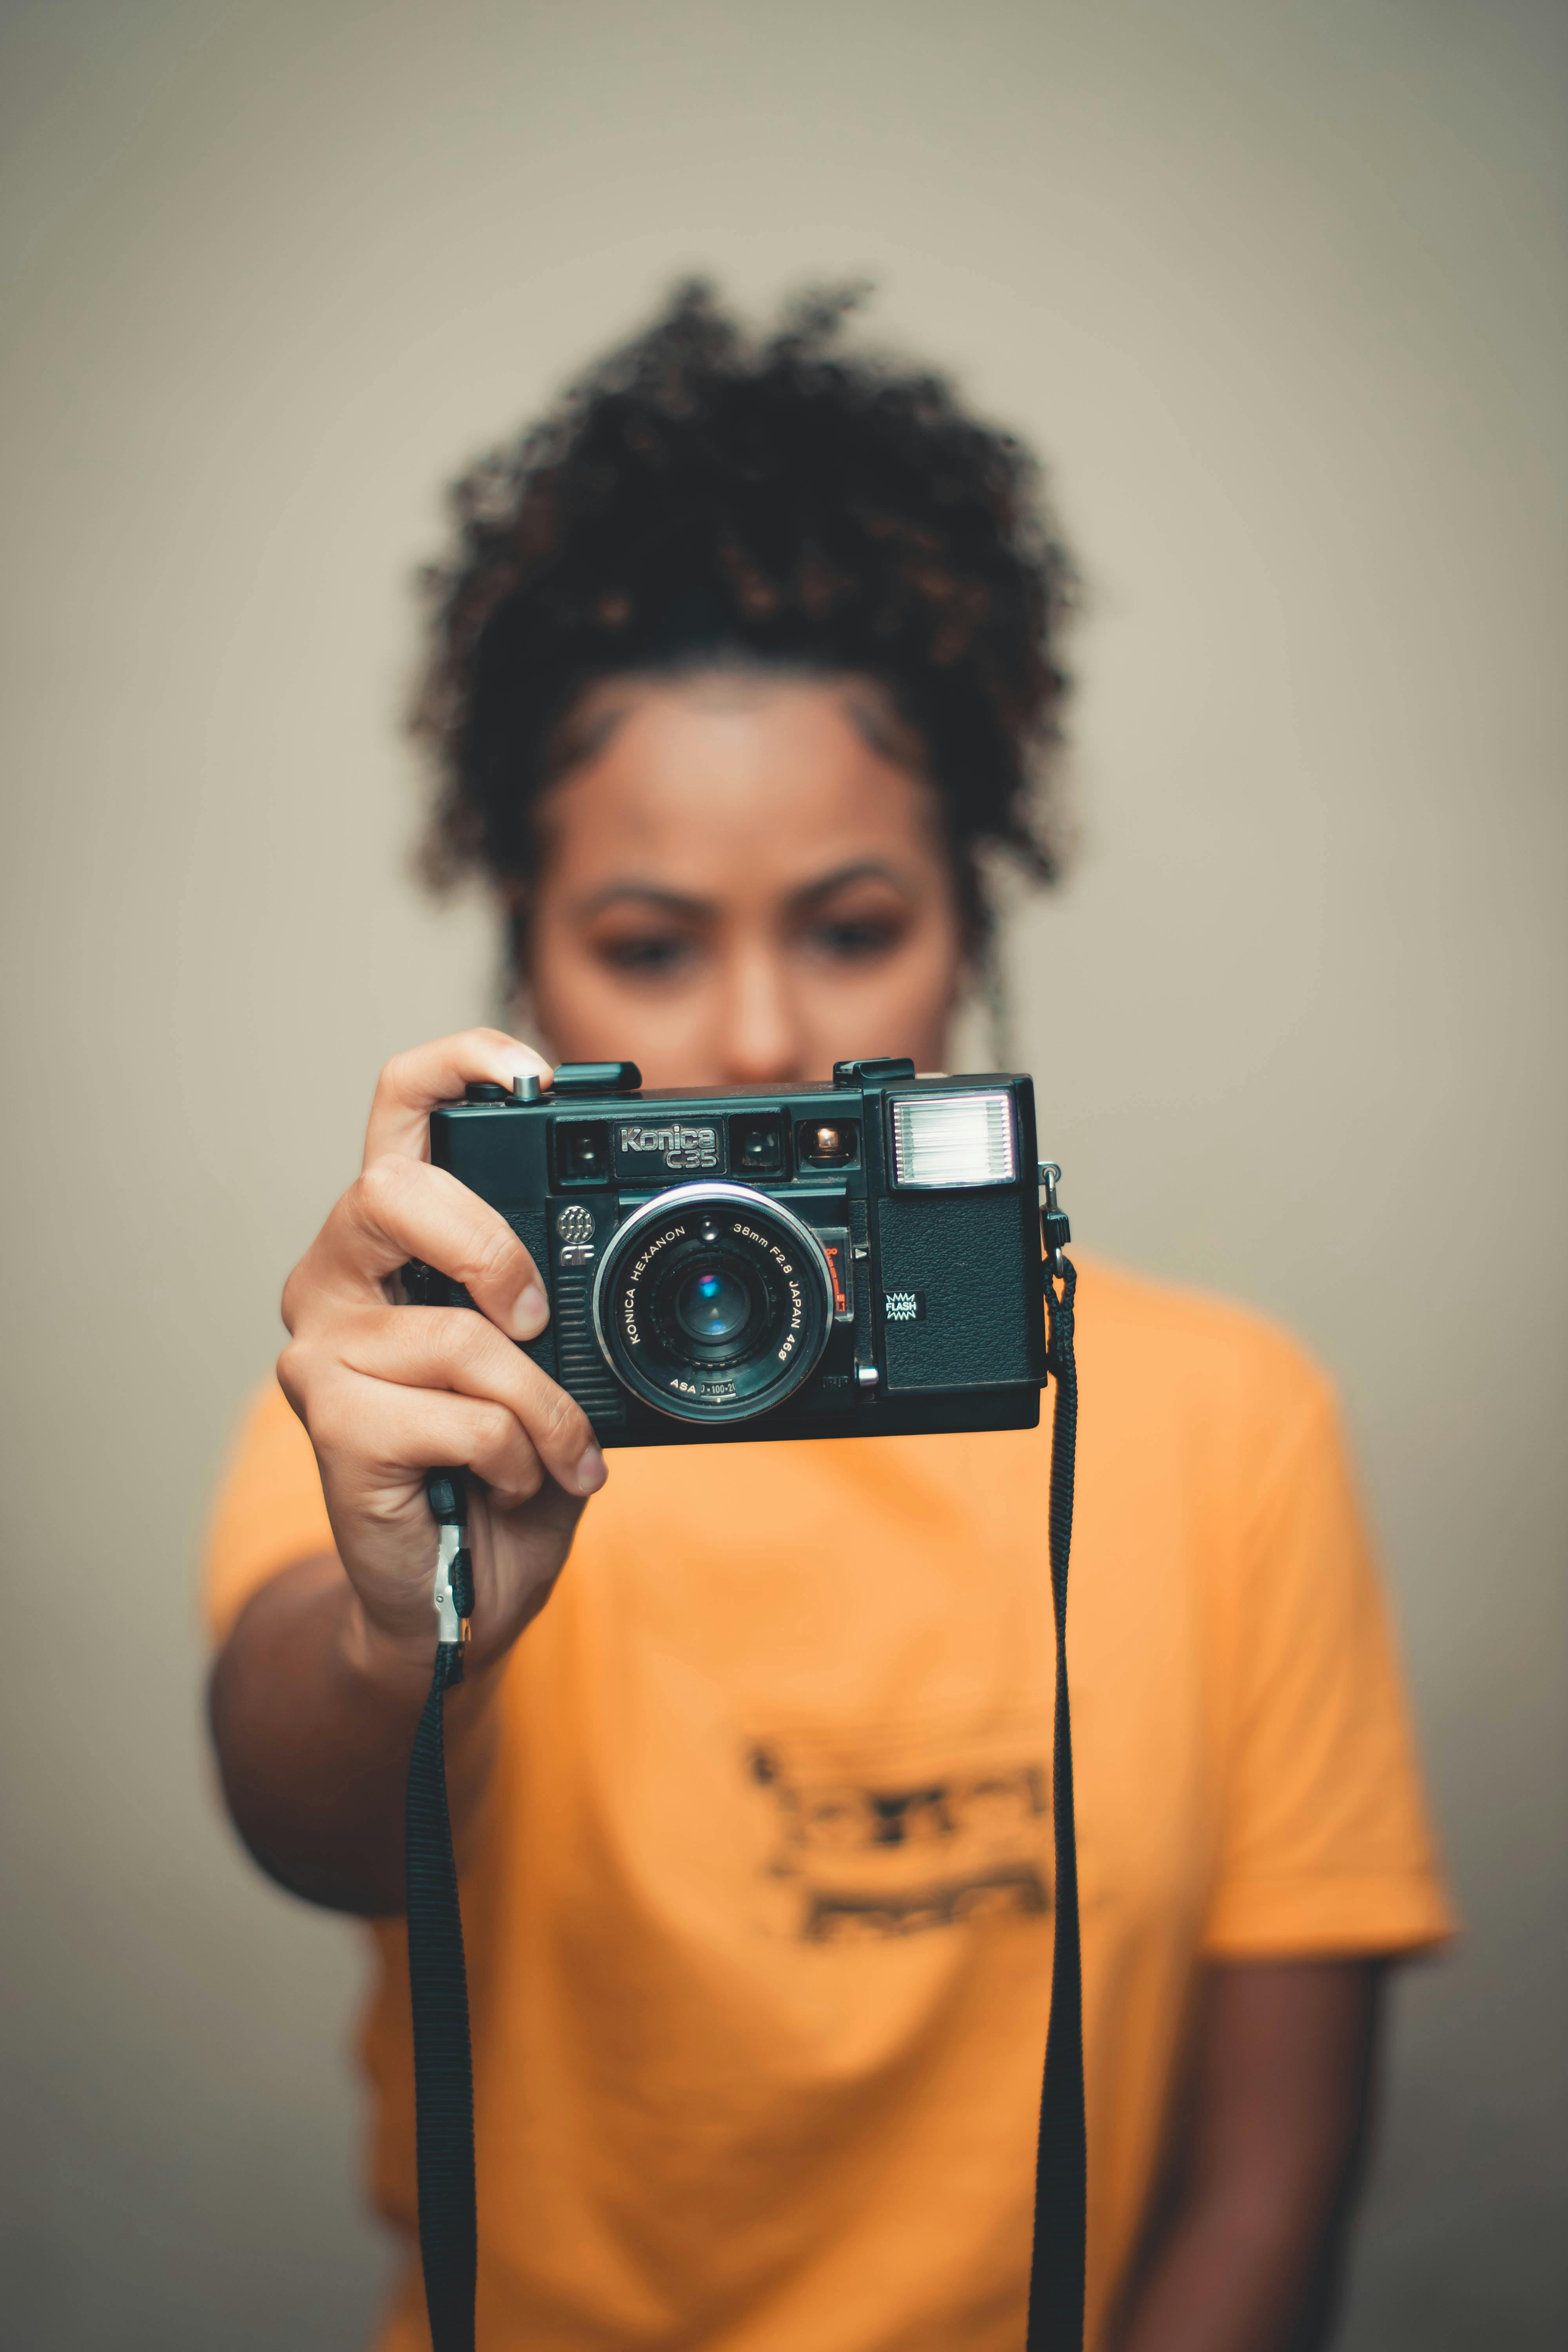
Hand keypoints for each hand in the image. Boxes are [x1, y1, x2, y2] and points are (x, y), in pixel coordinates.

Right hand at [278, 1029, 606, 1684]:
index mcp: (394, 1238)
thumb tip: (623, 1254)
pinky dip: (519, 1459)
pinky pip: (462, 1419)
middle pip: (390, 1192)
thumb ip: (560, 1293)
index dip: (458, 1066)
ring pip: (461, 1337)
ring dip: (543, 1408)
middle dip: (489, 1249)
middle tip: (537, 1319)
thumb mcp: (552, 1361)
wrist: (453, 1597)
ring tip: (556, 1455)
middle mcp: (338, 1277)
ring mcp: (324, 1351)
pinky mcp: (332, 1425)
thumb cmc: (499, 1467)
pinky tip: (507, 1482)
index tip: (533, 1076)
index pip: (400, 1107)